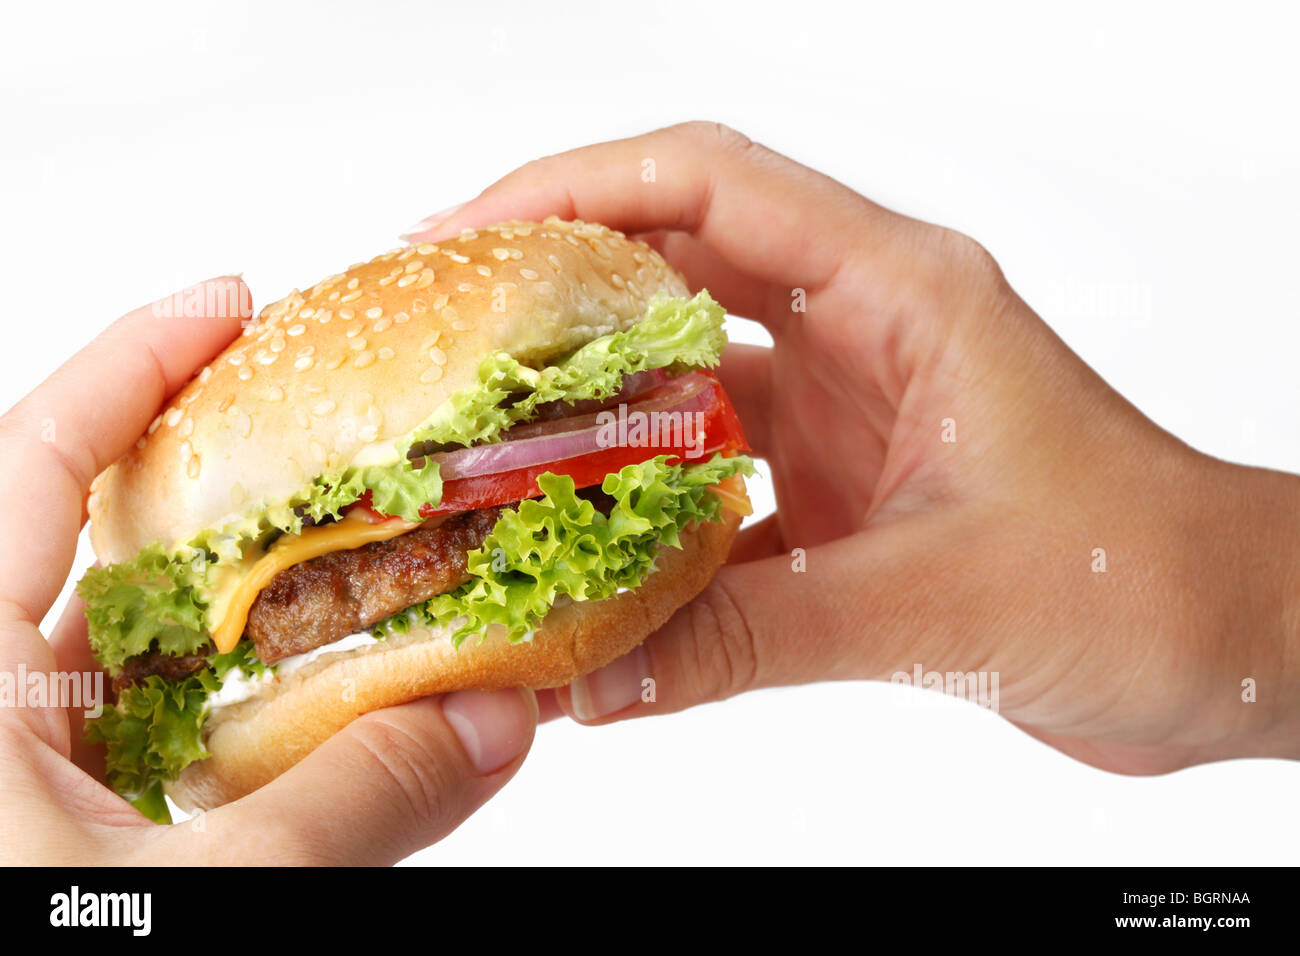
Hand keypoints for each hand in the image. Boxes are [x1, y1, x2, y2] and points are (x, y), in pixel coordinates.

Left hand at [0, 280, 535, 863]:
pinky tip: (315, 707)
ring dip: (241, 604)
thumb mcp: (196, 895)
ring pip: (129, 646)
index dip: (129, 359)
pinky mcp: (53, 824)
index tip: (226, 297)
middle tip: (316, 427)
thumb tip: (495, 721)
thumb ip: (357, 801)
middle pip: (85, 536)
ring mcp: (12, 769)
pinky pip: (153, 732)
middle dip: (208, 473)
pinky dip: (240, 705)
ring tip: (343, 562)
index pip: (30, 458)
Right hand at [409, 121, 1299, 772]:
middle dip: (552, 282)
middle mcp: (865, 329)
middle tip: (440, 329)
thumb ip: (756, 637)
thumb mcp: (936, 602)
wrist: (1221, 641)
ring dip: (592, 403)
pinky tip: (584, 549)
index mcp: (903, 293)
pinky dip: (647, 505)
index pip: (712, 185)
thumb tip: (595, 673)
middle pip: (676, 258)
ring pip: (687, 372)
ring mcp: (848, 405)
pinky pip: (715, 473)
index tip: (467, 234)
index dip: (577, 189)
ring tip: (483, 438)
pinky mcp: (842, 482)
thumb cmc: (1143, 577)